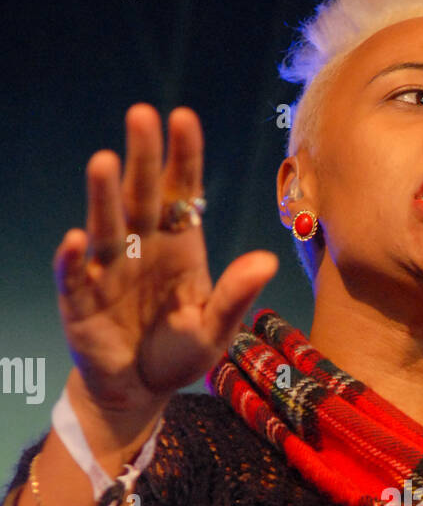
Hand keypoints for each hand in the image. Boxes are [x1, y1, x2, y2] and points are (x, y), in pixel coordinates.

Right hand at [53, 103, 278, 420]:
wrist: (140, 390)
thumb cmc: (179, 354)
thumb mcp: (216, 329)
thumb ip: (236, 294)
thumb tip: (267, 260)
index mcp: (179, 245)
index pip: (182, 191)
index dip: (183, 156)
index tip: (183, 117)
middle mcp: (142, 246)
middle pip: (141, 195)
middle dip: (142, 157)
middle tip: (141, 115)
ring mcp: (107, 269)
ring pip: (106, 224)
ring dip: (104, 194)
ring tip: (104, 161)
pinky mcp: (80, 298)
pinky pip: (73, 274)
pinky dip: (73, 258)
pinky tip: (76, 239)